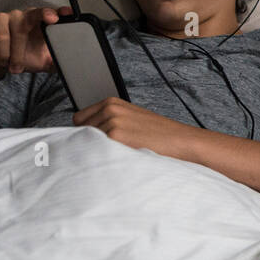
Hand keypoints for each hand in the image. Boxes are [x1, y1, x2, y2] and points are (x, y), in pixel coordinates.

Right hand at [0, 5, 74, 75]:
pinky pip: (2, 35)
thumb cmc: (21, 58)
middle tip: (52, 19)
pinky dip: (4, 51)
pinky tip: (4, 59)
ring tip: (16, 67)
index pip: (56, 15)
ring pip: (19, 32)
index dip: (62, 12)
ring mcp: (14, 16)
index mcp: (44, 25)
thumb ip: (55, 63)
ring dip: (17, 54)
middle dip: (46, 14)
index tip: (69, 12)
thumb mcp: (42, 63)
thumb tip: (68, 66)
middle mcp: (30, 17)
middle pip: (39, 13)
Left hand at [73, 97, 196, 157]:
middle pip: (79, 132)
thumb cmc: (159, 135)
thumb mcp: (131, 119)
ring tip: (119, 154)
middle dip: (89, 143)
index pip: (78, 119)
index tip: (95, 142)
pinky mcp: (116, 135)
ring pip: (87, 142)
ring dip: (97, 151)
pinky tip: (120, 158)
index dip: (85, 133)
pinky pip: (97, 150)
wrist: (181, 141)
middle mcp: (109, 109)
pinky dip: (104, 157)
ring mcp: (112, 121)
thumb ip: (109, 121)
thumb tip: (84, 136)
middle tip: (110, 151)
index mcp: (111, 102)